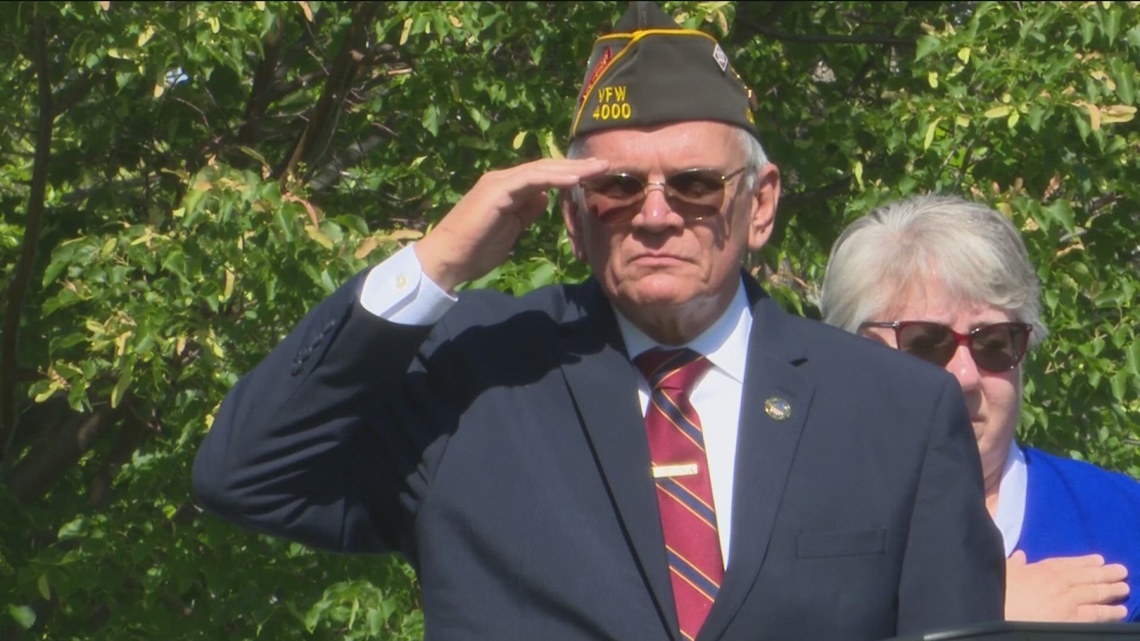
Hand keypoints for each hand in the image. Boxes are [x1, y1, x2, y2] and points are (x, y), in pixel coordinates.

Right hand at [414, 157, 608, 292]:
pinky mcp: (496, 191)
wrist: (448, 259)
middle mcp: (504, 179)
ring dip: (572, 169)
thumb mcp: (511, 229)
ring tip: (598, 168)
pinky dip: (553, 177)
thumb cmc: (476, 249)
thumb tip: (546, 198)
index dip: (571, 174)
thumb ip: (527, 212)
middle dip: (577, 166)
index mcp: (508, 188)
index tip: (596, 176)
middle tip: (606, 164)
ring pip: (542, 169)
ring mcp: (499, 183)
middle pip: (547, 168)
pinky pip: (530, 180)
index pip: (545, 176)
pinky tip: (574, 179)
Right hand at [1005, 550, 1129, 621]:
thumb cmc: (1000, 593)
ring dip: (1112, 590)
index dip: (1084, 562)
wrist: (999, 614)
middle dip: (1105, 573)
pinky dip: (1110, 612)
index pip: (1068, 563)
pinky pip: (1096, 615)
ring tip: (1124, 588)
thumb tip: (1020, 555)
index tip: (1098, 560)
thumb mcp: (1003, 572)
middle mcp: (1059, 583)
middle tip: (1121, 571)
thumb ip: (1014, 564)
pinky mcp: (1073, 620)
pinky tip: (1120, 611)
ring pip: (1095, 594)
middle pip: (1087, 576)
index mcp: (1041, 570)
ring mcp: (1068, 601)